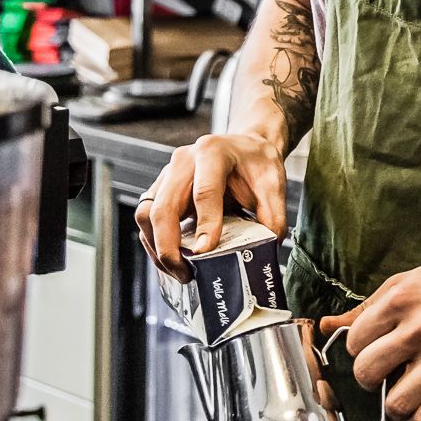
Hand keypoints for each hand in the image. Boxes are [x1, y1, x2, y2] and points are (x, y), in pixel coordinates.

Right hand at [135, 133, 287, 276]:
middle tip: (185, 272)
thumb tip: (265, 250)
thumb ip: (272, 215)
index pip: (204, 192)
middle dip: (168, 246)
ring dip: (158, 248)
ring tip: (179, 271)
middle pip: (163, 207)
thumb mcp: (274, 183)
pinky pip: (148, 218)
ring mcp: (167, 174)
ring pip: (147, 214)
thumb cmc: (257, 163)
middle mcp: (183, 161)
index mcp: (213, 152)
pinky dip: (156, 243)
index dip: (205, 224)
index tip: (206, 252)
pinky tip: (173, 260)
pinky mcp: (160, 189)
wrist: (245, 148)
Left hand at [328, 258, 420, 420]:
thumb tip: (327, 325)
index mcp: (401, 300)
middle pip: (367, 372)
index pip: (355, 341)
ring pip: (395, 403)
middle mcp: (420, 328)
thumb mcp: (407, 283)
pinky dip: (418, 418)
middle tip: (382, 371)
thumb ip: (366, 308)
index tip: (373, 346)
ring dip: (393, 402)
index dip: (360, 347)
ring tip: (401, 390)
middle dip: (369, 376)